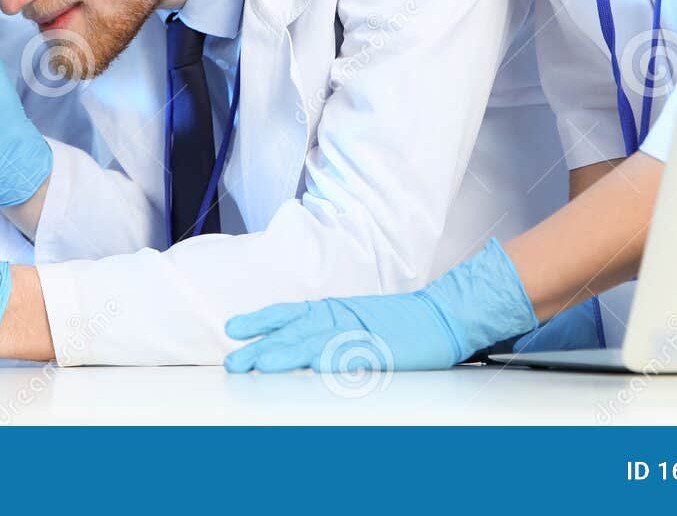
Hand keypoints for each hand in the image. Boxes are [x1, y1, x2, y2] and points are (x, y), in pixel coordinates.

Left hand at [223, 238, 538, 372]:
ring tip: (261, 364)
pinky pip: (355, 354)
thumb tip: (296, 347)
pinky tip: (315, 367)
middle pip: (294, 330)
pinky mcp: (383, 347)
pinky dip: (335, 359)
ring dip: (286, 353)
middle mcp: (342, 317)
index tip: (233, 328)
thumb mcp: (357, 324)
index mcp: (335, 310)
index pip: (289, 313)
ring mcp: (362, 332)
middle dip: (261, 345)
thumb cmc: (400, 324)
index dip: (260, 320)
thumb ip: (328, 333)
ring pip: (316, 341)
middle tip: (234, 360)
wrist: (443, 316)